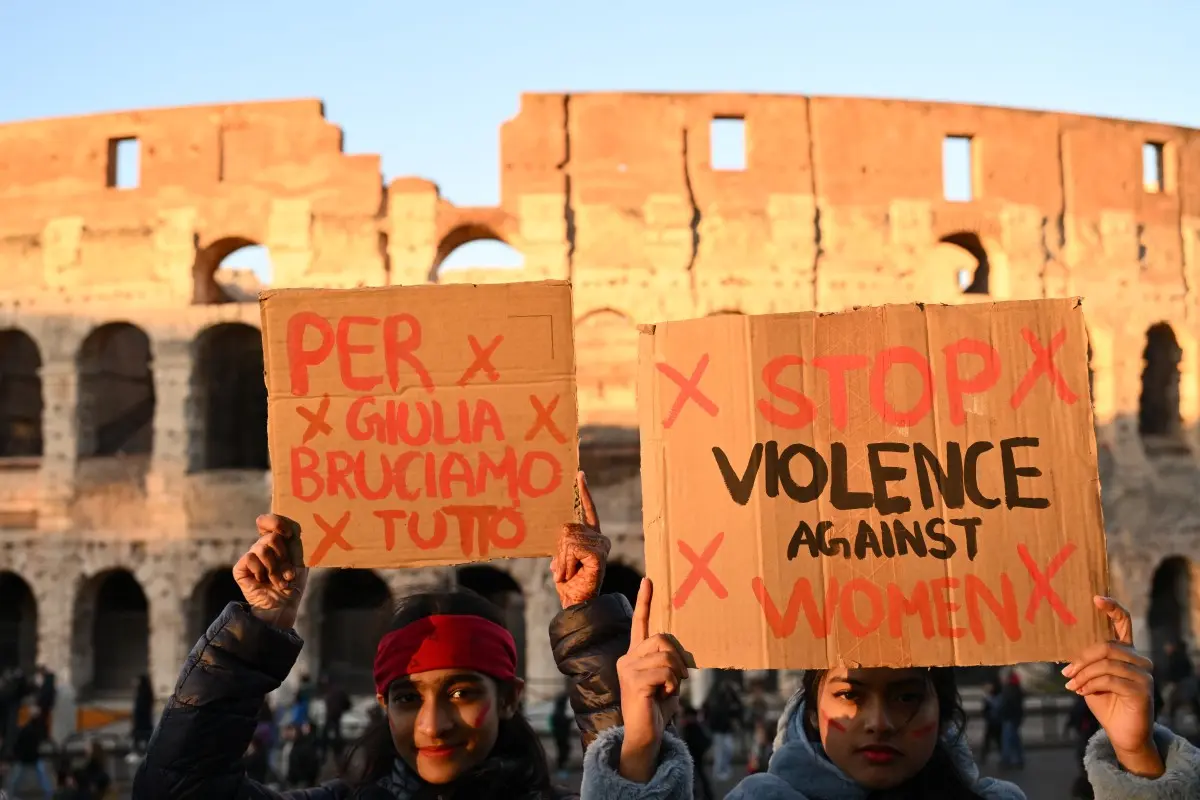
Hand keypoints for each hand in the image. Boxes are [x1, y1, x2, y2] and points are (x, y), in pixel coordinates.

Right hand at [233, 514, 308, 629]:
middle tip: (288, 572)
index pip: (268, 520)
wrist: (283, 605)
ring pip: (262, 549)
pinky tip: (263, 581)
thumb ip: (294, 538)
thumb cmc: (293, 582)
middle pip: (272, 537)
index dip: (276, 522)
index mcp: (275, 541)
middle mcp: (261, 546)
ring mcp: (250, 556)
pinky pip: (251, 558)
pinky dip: (261, 572)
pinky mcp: (240, 568)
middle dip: (284, 557)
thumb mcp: (300, 557)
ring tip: (279, 581)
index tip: (289, 535)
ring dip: (275, 569)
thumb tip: (286, 526)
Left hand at [550, 471, 610, 608]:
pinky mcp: (598, 553)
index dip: (583, 492)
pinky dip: (567, 562)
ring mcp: (601, 545)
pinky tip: (573, 572)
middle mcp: (599, 538)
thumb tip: (561, 531)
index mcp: (591, 536)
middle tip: (563, 569)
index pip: (588, 509)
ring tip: (568, 572)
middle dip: (560, 550)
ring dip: (562, 559)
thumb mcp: (562, 557)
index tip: (579, 474)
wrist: (576, 602)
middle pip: (568, 528)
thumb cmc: (569, 583)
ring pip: (568, 539)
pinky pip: (573, 548)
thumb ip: (563, 543)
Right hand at [617, 578, 687, 782]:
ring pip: (666, 656)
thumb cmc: (657, 708)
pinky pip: (664, 672)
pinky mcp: (633, 681)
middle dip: (678, 657)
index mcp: (635, 654)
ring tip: (670, 689)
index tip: (649, 580)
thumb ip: (669, 662)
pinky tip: (664, 695)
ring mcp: (628, 669)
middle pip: (662, 639)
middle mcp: (627, 657)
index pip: (640, 623)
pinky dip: (672, 684)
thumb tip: (679, 653)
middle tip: (680, 677)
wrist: (646, 735)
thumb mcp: (667, 680)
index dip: (644, 601)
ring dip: (677, 674)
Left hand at [1062, 596, 1162, 777]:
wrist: (1122, 732)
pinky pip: (1110, 679)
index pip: (1123, 622)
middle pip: (1107, 645)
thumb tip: (1065, 650)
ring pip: (1106, 663)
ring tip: (1072, 685)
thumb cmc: (1104, 701)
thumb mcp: (1089, 677)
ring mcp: (1144, 674)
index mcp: (1126, 651)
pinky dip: (1091, 684)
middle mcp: (1139, 659)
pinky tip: (1082, 692)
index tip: (1095, 598)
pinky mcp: (1143, 689)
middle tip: (1066, 672)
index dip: (1112, 608)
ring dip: (1083, 674)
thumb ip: (1084, 661)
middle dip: (1082, 658)